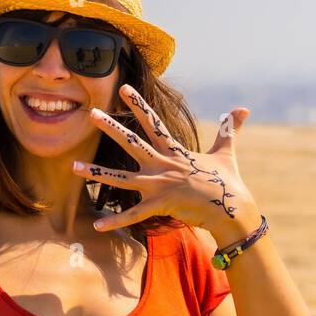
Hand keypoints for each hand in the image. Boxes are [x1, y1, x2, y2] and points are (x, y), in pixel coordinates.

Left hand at [72, 83, 259, 245]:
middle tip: (90, 114)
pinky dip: (115, 221)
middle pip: (131, 142)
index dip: (139, 105)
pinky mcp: (160, 206)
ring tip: (73, 166)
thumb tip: (242, 109)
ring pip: (120, 178)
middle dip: (110, 128)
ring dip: (96, 172)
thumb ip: (229, 131)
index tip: (123, 89)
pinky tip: (97, 226)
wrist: (233, 211)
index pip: (153, 123)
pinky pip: (133, 215)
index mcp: (175, 152)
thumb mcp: (227, 153)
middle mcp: (163, 165)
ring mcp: (159, 185)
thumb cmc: (228, 183)